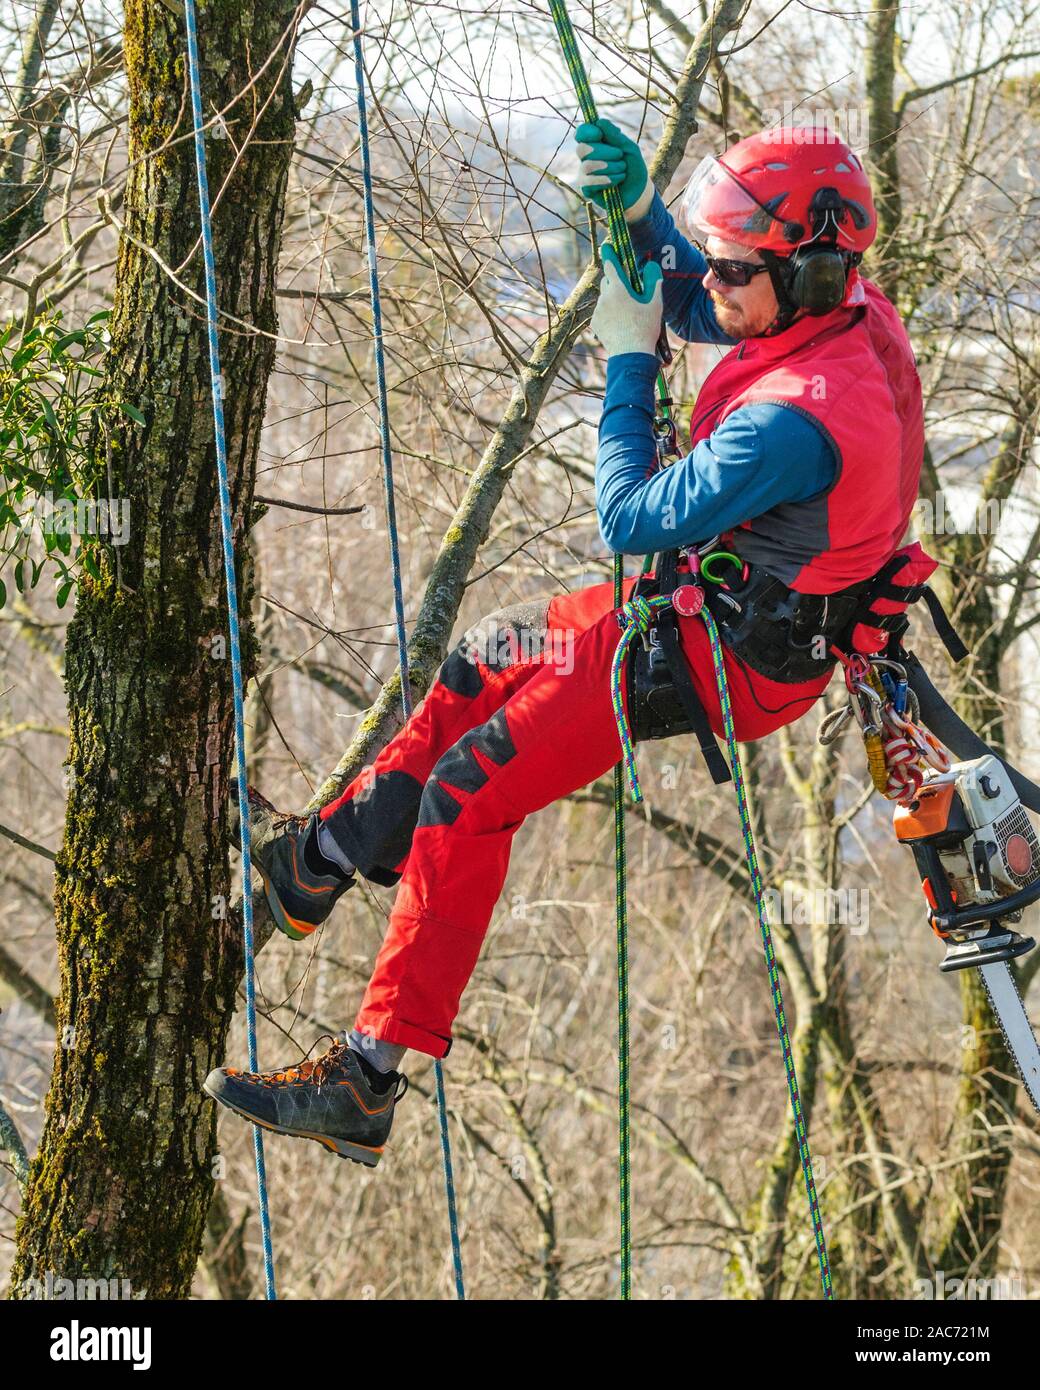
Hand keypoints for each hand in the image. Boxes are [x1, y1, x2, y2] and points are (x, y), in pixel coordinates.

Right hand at [575, 119, 653, 222]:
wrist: (638, 191)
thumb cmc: (633, 166)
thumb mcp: (629, 148)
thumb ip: (615, 136)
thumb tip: (599, 121)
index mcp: (595, 143)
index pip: (581, 133)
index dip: (587, 132)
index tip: (600, 135)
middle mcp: (586, 157)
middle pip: (582, 149)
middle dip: (604, 151)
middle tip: (620, 155)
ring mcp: (584, 173)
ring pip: (587, 166)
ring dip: (609, 166)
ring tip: (622, 169)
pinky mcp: (587, 189)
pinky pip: (589, 182)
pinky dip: (606, 180)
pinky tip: (617, 180)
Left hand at [590, 244, 662, 358]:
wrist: (631, 355)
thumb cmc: (645, 328)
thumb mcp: (654, 303)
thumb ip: (653, 281)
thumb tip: (651, 266)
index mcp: (618, 289)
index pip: (611, 265)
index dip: (610, 254)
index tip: (607, 246)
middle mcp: (604, 297)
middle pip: (608, 281)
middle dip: (616, 282)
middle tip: (629, 292)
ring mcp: (598, 311)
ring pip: (605, 298)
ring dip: (613, 300)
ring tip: (627, 314)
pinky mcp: (595, 323)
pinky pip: (601, 312)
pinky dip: (608, 313)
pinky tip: (620, 323)